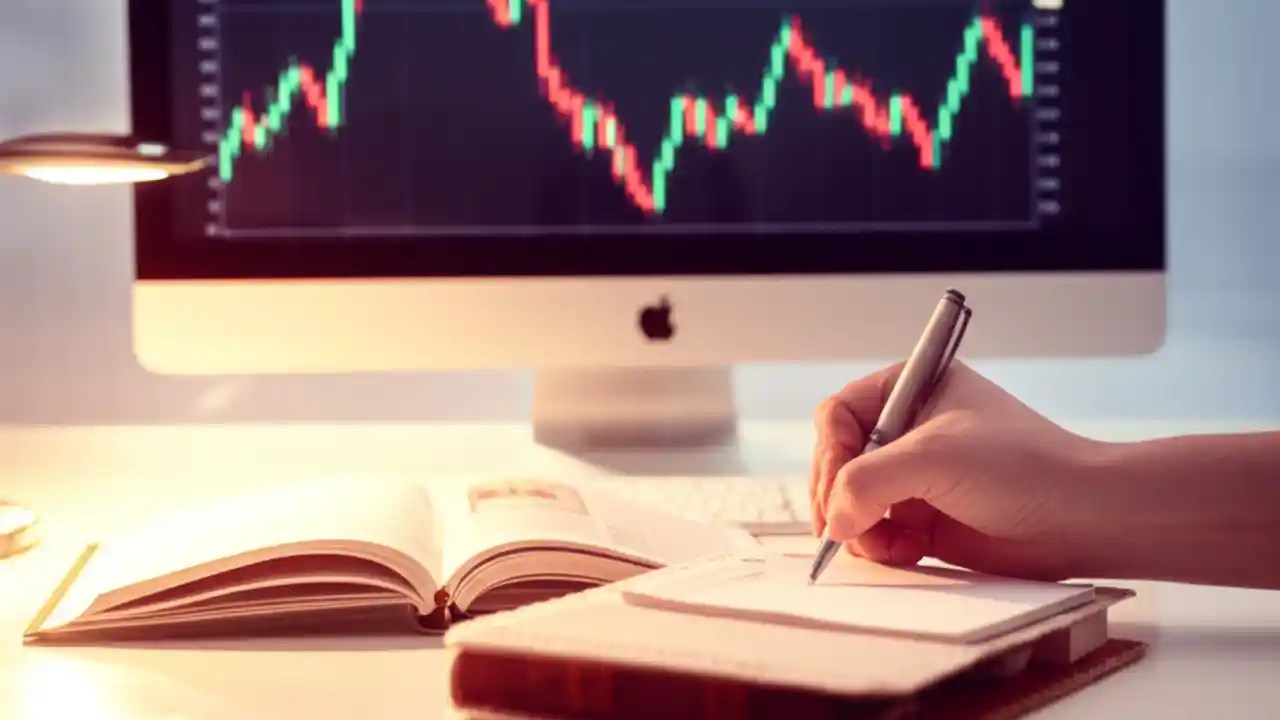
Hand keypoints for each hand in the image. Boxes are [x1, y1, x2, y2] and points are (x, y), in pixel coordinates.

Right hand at [810, 362, 1105, 580]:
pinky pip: (875, 533)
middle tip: (845, 525)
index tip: (840, 485)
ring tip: (888, 543)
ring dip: (860, 528)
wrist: (1082, 518)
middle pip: (838, 461)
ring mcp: (915, 476)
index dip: (831, 451)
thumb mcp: (934, 457)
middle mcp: (909, 429)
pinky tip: (910, 552)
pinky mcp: (925, 519)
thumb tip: (833, 519)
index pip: (839, 414)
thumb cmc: (1022, 466)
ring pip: (851, 502)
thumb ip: (867, 481)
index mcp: (912, 388)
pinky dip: (880, 547)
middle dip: (839, 497)